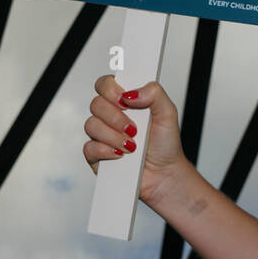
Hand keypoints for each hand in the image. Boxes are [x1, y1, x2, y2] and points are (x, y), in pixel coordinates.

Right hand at [83, 75, 188, 204]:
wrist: (163, 174)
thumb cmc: (165, 144)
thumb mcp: (168, 113)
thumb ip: (154, 93)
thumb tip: (132, 92)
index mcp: (125, 101)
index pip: (106, 84)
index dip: (111, 89)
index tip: (125, 99)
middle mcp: (111, 116)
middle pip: (96, 103)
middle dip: (116, 117)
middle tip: (133, 128)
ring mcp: (102, 135)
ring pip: (91, 125)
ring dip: (113, 136)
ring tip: (131, 145)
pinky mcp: (96, 154)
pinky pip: (89, 148)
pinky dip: (106, 151)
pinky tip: (121, 155)